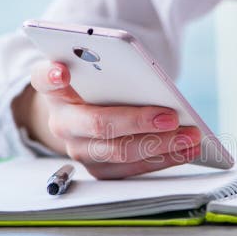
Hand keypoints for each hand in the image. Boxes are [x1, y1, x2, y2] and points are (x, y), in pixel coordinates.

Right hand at [12, 61, 201, 178]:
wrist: (87, 111)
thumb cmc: (100, 84)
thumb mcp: (99, 68)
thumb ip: (112, 66)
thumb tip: (151, 80)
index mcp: (54, 87)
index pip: (44, 78)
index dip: (52, 76)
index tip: (63, 72)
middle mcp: (60, 121)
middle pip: (97, 124)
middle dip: (137, 121)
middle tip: (171, 117)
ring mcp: (77, 149)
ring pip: (119, 152)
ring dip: (161, 144)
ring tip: (192, 135)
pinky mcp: (98, 169)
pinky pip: (131, 169)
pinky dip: (164, 158)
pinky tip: (188, 148)